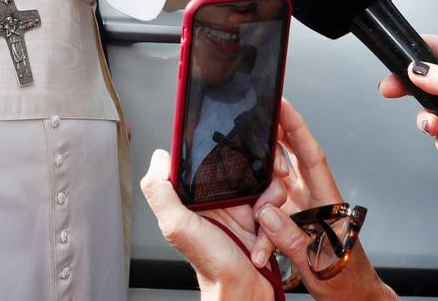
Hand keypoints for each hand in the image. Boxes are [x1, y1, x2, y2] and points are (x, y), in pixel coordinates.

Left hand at [139, 149, 277, 300]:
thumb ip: (160, 192)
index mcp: (198, 193)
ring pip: (268, 184)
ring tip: (260, 224)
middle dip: (262, 177)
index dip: (232, 150)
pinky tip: (263, 240)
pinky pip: (278, 207)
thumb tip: (159, 157)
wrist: (242, 293)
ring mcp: (243, 207)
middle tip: (261, 198)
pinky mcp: (263, 220)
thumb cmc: (210, 265)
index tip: (248, 152)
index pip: (215, 157)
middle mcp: (220, 197)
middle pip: (247, 166)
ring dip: (271, 202)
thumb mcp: (177, 226)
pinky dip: (276, 223)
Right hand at [254, 102, 394, 300]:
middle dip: (269, 147)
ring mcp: (303, 211)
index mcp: (327, 202)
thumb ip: (294, 238)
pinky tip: (254, 233)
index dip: (296, 127)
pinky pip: (270, 211)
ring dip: (260, 190)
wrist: (353, 299)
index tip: (281, 104)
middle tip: (247, 134)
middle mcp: (314, 201)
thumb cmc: (348, 282)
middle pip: (289, 161)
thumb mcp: (320, 262)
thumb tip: (269, 215)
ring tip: (251, 199)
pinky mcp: (293, 224)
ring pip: (275, 186)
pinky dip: (259, 219)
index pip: (311, 155)